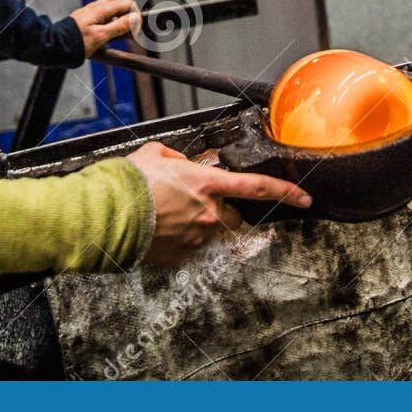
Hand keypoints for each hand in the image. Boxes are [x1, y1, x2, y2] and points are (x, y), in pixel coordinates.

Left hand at [70, 0, 138, 56]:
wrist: (55, 46)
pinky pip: (101, 17)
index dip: (136, 16)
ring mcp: (89, 12)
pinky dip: (108, 24)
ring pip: (110, 10)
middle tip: (129, 31)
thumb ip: (119, 26)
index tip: (137, 31)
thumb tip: (135, 18)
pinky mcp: (85, 19)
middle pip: (119, 3)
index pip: (127, 4)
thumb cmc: (75, 42)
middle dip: (127, 15)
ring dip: (117, 20)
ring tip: (118, 35)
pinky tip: (105, 37)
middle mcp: (96, 8)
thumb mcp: (101, 36)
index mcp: (101, 9)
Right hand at [125, 141, 311, 266]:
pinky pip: (190, 246)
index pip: (257, 187)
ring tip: (166, 214)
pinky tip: (159, 229)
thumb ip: (178, 158)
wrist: (106, 215)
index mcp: (208, 183)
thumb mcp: (156, 154)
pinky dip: (180, 239)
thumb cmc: (130, 183)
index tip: (305, 197)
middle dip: (222, 209)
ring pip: (210, 231)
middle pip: (234, 215)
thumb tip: (184, 166)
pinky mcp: (182, 256)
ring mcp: (197, 237)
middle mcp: (209, 212)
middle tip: (194, 202)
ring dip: (197, 223)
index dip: (285, 191)